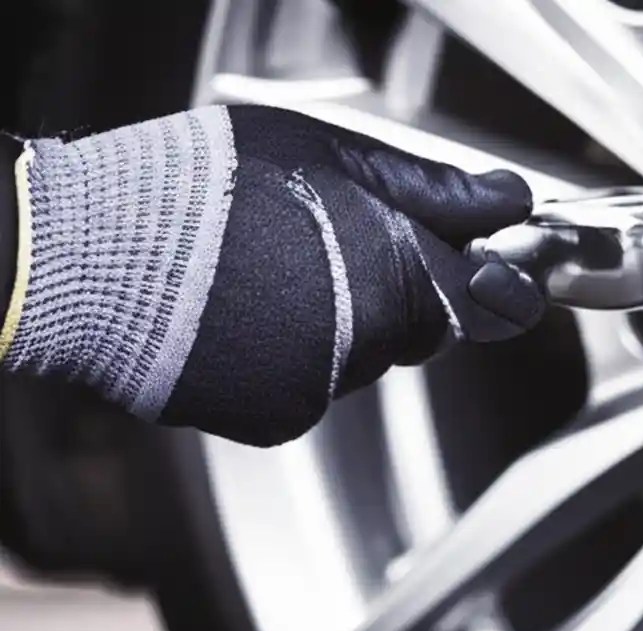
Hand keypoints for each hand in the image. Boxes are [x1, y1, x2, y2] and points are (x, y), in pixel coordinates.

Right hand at [0, 105, 543, 445]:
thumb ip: (430, 189)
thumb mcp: (329, 154)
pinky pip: (313, 386)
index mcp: (396, 273)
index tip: (490, 270)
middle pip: (422, 325)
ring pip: (364, 356)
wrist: (93, 257)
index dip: (499, 285)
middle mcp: (370, 343)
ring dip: (340, 320)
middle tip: (330, 243)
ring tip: (268, 273)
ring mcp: (323, 388)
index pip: (494, 303)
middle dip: (398, 288)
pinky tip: (246, 316)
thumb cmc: (204, 188)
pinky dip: (294, 356)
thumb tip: (507, 205)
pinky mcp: (277, 420)